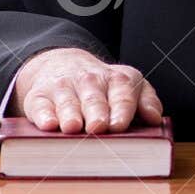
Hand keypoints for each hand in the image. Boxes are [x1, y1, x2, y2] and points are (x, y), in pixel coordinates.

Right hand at [13, 47, 162, 133]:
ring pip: (67, 101)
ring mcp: (63, 87)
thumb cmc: (103, 87)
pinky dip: (43, 115)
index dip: (121, 110)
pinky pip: (40, 105)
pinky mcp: (39, 96)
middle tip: (98, 128)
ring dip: (70, 113)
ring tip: (73, 127)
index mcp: (117, 80)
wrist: (62, 65)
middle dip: (97, 112)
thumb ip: (146, 101)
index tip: (120, 125)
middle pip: (94, 98)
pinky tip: (48, 125)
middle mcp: (89, 80)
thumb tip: (155, 118)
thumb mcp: (129, 86)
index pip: (122, 94)